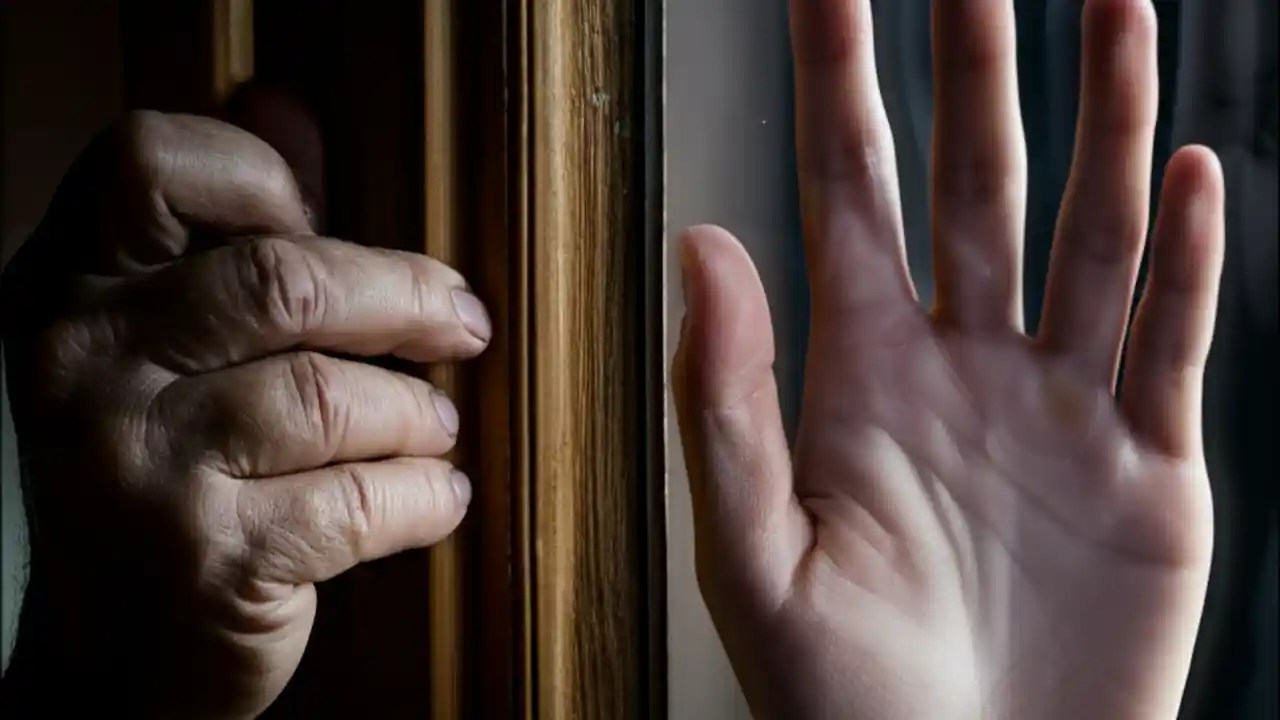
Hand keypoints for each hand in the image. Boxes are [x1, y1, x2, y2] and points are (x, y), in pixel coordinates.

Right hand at [0, 110, 488, 716]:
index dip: (264, 179)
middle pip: (284, 279)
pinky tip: (437, 500)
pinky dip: (426, 497)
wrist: (110, 653)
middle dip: (405, 299)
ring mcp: (135, 468)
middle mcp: (80, 366)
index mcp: (65, 289)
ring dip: (419, 414)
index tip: (323, 225)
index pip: (153, 161)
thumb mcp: (161, 343)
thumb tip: (287, 106)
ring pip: (335, 396)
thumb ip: (223, 230)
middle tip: (463, 324)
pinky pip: (364, 499)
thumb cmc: (163, 471)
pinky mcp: (207, 561)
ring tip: (436, 428)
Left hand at [673, 1, 1221, 717]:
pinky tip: (1191, 168)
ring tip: (1115, 7)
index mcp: (858, 375)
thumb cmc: (840, 703)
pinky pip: (1174, 337)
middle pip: (972, 180)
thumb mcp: (755, 553)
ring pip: (1088, 230)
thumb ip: (725, 397)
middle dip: (978, 65)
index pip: (847, 190)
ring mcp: (1058, 408)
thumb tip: (700, 239)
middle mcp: (960, 367)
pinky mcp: (1147, 468)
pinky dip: (1193, 257)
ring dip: (1105, 121)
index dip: (839, 80)